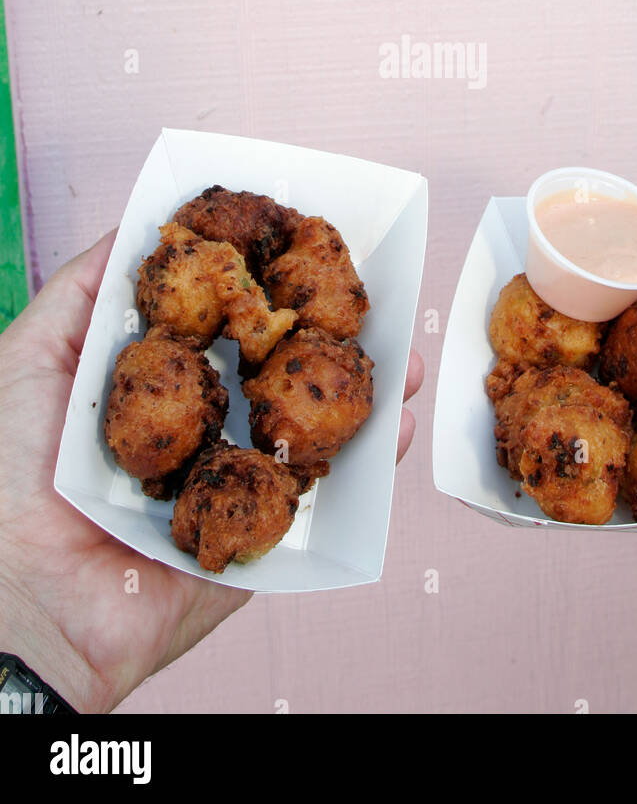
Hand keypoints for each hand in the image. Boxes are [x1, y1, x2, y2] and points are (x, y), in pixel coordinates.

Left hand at [0, 232, 423, 712]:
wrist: (15, 597)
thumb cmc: (4, 471)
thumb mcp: (30, 359)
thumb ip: (84, 295)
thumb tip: (139, 226)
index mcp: (150, 392)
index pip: (221, 332)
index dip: (265, 291)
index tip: (308, 249)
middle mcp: (197, 437)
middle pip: (277, 380)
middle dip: (330, 341)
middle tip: (373, 301)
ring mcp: (229, 490)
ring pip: (310, 437)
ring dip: (364, 398)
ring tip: (408, 358)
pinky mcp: (250, 547)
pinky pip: (315, 507)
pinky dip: (367, 472)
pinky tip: (397, 427)